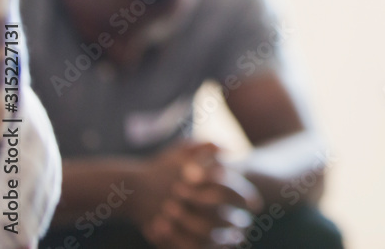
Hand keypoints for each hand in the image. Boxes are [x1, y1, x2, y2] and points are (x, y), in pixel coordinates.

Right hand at [136, 142, 262, 248]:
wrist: (128, 188)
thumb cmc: (160, 167)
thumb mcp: (181, 149)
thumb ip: (207, 145)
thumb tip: (232, 150)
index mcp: (192, 176)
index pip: (226, 187)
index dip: (245, 197)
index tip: (257, 205)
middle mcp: (183, 195)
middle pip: (218, 212)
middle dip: (235, 220)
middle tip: (248, 224)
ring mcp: (172, 214)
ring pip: (204, 232)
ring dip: (223, 237)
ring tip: (237, 238)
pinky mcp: (163, 231)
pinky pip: (188, 245)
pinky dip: (205, 248)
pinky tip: (219, 247)